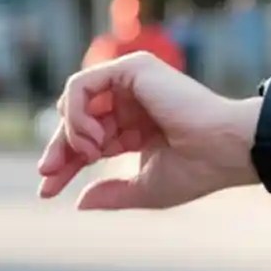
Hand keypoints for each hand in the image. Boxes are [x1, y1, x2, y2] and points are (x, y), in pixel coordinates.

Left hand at [36, 52, 259, 209]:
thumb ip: (111, 193)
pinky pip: (82, 84)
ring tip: (87, 153)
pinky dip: (77, 112)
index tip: (45, 191)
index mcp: (136, 128)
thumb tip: (78, 202)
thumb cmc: (196, 170)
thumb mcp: (144, 188)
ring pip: (75, 100)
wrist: (224, 150)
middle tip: (46, 174)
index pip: (89, 142)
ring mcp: (131, 82)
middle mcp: (132, 102)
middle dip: (58, 148)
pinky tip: (92, 138)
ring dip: (71, 131)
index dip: (66, 164)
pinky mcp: (131, 69)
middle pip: (77, 121)